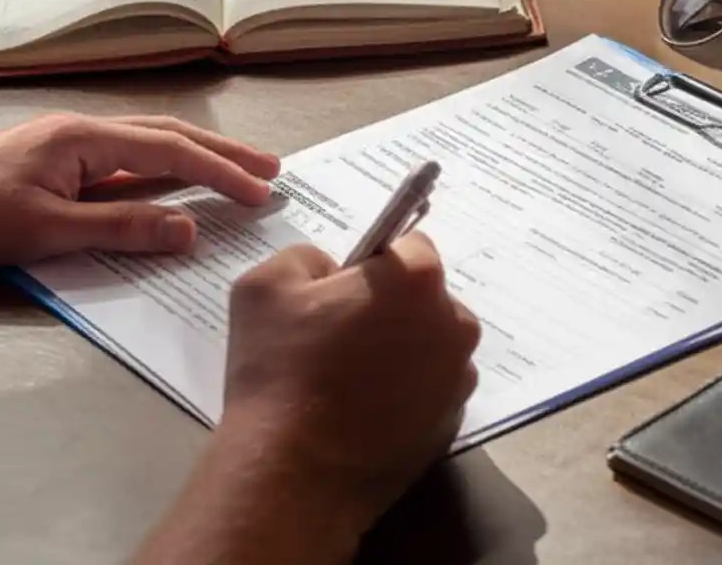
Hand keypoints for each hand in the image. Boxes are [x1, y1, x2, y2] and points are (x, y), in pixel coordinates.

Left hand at [0, 114, 279, 264]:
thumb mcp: (48, 231)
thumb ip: (122, 229)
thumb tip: (188, 230)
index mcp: (85, 138)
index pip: (171, 153)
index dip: (221, 173)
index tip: (261, 192)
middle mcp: (84, 131)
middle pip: (170, 135)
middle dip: (224, 152)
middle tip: (271, 168)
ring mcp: (72, 143)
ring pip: (151, 144)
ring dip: (198, 155)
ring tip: (239, 169)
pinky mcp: (60, 161)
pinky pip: (127, 161)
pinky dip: (165, 169)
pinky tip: (177, 182)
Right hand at [224, 233, 480, 520]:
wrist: (294, 476)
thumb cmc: (280, 371)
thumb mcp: (264, 286)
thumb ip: (304, 257)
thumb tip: (330, 271)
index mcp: (416, 279)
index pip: (407, 246)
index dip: (369, 264)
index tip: (336, 293)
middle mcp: (453, 324)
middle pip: (422, 298)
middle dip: (388, 308)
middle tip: (335, 339)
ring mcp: (458, 379)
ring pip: (428, 345)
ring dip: (399, 351)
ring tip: (345, 383)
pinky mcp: (451, 425)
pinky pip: (428, 391)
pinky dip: (404, 394)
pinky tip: (360, 414)